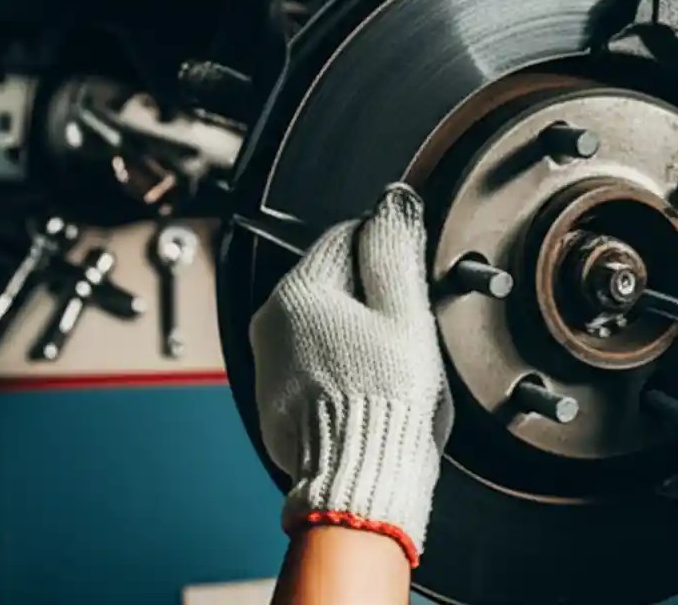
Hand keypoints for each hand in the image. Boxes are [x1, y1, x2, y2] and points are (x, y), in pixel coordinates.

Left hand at [251, 184, 450, 566]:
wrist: (360, 476)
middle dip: (372, 299)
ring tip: (387, 368)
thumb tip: (392, 201)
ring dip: (356, 334)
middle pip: (334, 281)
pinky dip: (339, 367)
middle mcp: (270, 321)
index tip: (409, 286)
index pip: (348, 236)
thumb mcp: (404, 312)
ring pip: (323, 323)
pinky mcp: (273, 397)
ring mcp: (268, 362)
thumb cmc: (386, 400)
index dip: (389, 256)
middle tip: (404, 334)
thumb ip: (394, 248)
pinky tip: (366, 389)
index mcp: (299, 291)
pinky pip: (312, 362)